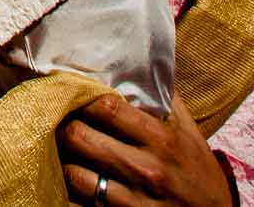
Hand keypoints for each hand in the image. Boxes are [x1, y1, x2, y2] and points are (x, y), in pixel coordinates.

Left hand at [56, 93, 233, 206]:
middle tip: (56, 119)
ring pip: (73, 173)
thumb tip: (137, 62)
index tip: (69, 90)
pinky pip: (78, 205)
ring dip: (60, 160)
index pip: (106, 107)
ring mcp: (132, 200)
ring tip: (57, 149)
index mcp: (160, 139)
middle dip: (62, 125)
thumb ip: (163, 98)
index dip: (80, 95)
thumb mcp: (187, 132)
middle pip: (79, 137)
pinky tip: (63, 181)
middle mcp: (145, 168)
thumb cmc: (198, 170)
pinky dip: (66, 192)